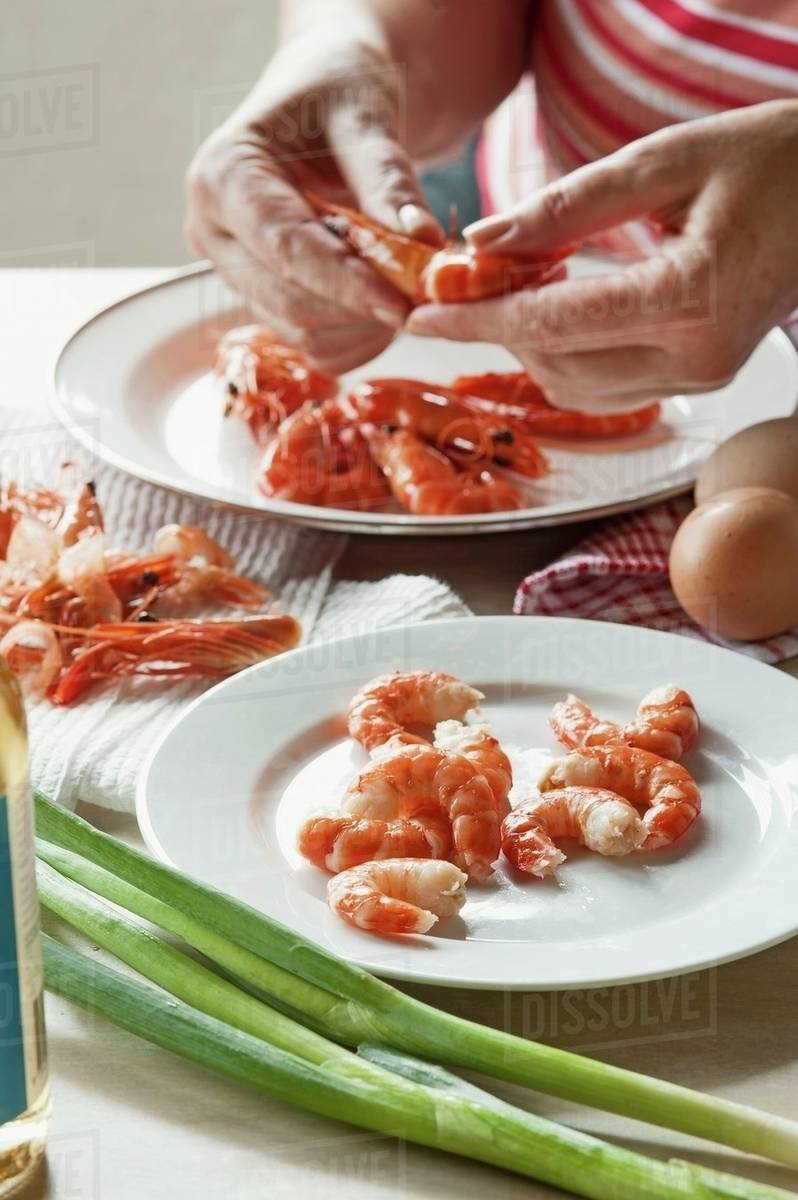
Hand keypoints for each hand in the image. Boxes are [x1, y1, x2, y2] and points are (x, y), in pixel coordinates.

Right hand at [186, 29, 441, 373]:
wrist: (322, 100)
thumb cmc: (337, 90)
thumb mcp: (365, 115)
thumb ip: (388, 179)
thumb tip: (424, 243)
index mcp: (222, 176)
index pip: (285, 247)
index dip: (345, 283)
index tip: (401, 305)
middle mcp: (212, 232)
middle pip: (289, 301)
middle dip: (361, 307)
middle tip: (425, 294)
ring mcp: (233, 273)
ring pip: (303, 332)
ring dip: (365, 326)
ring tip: (410, 286)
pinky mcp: (261, 302)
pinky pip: (314, 346)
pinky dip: (361, 337)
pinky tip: (389, 301)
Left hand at [407, 101, 797, 411]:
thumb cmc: (768, 160)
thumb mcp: (665, 161)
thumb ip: (568, 205)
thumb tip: (483, 240)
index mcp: (693, 296)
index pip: (555, 321)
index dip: (479, 318)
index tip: (422, 313)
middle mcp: (697, 356)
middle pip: (557, 364)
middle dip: (500, 327)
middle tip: (471, 278)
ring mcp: (701, 377)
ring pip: (576, 386)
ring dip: (531, 343)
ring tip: (520, 283)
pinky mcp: (699, 379)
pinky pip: (606, 386)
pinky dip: (566, 352)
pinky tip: (560, 306)